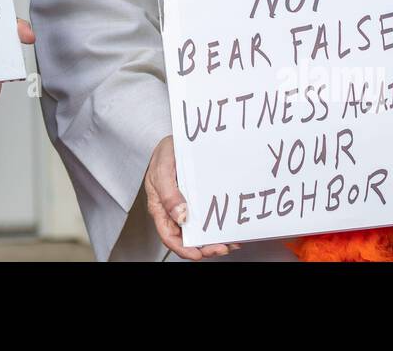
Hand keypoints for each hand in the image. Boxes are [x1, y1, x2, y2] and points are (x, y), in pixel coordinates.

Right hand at [145, 135, 238, 259]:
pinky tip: (230, 229)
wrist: (175, 140)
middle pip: (187, 239)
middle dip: (205, 248)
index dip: (183, 249)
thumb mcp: (162, 170)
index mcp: (161, 208)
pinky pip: (208, 218)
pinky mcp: (198, 201)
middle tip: (222, 248)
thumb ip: (168, 193)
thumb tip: (180, 217)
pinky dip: (219, 227)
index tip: (198, 254)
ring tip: (232, 242)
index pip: (169, 236)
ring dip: (215, 240)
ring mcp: (187, 207)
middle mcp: (174, 212)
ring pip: (200, 232)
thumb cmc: (164, 153)